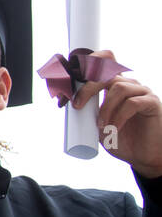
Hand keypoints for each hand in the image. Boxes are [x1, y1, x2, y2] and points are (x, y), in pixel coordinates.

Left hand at [71, 50, 161, 178]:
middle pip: (106, 72)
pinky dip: (119, 115)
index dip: (85, 65)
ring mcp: (142, 91)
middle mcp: (128, 83)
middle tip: (76, 105)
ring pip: (118, 87)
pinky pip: (132, 103)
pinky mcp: (152, 102)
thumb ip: (86, 110)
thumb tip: (65, 101)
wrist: (142, 155)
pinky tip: (114, 128)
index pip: (102, 61)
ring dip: (105, 107)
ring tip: (101, 125)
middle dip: (87, 87)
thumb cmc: (119, 138)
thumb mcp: (97, 123)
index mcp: (113, 84)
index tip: (68, 85)